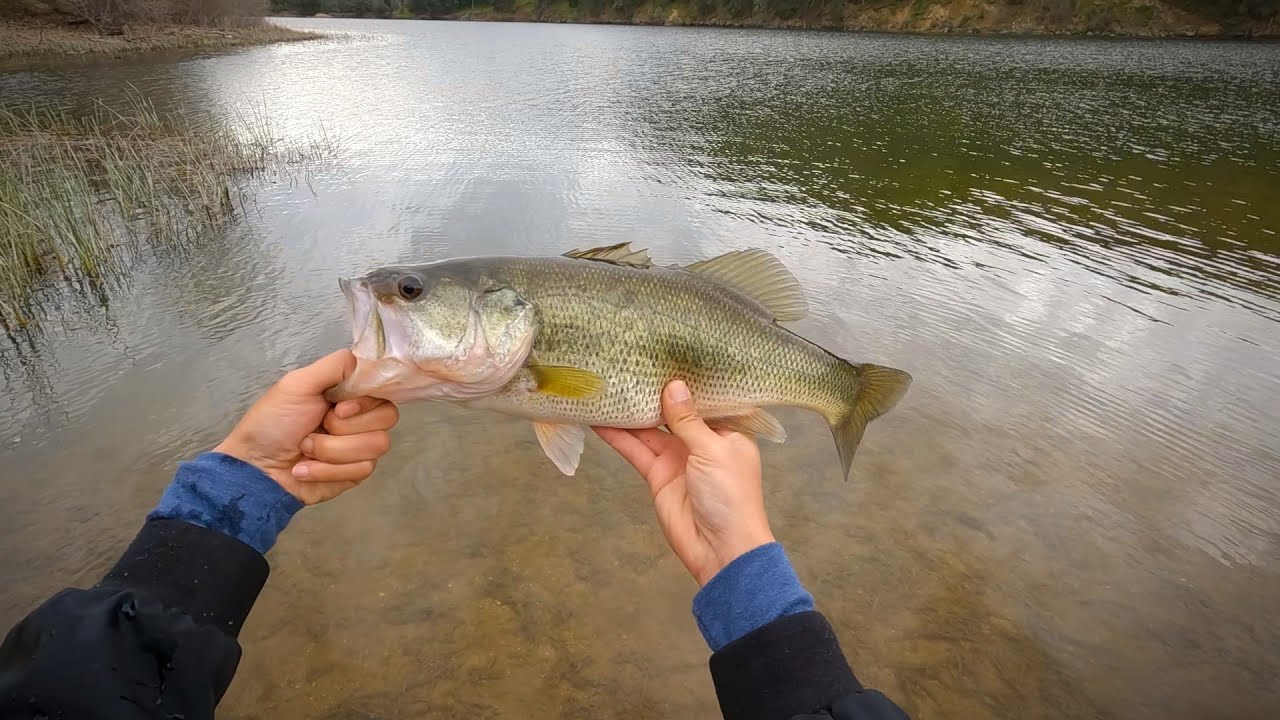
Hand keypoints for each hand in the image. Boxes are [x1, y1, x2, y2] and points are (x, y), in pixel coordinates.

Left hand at [213, 349, 399, 505]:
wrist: (256, 468)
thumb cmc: (272, 423)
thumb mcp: (297, 384)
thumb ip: (334, 366)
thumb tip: (363, 361)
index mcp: (348, 393)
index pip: (383, 389)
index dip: (365, 401)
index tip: (339, 407)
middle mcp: (360, 418)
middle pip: (387, 417)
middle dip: (344, 428)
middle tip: (316, 427)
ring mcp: (360, 447)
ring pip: (376, 445)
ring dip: (331, 450)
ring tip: (305, 450)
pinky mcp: (356, 472)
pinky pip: (362, 469)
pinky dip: (327, 470)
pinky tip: (306, 468)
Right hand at [594, 381, 774, 585]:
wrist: (721, 549)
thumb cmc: (731, 496)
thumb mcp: (712, 450)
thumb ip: (688, 420)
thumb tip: (673, 386)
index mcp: (728, 430)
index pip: (704, 398)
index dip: (686, 379)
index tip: (665, 353)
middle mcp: (702, 440)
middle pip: (673, 411)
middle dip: (653, 392)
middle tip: (628, 364)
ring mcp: (678, 457)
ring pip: (649, 429)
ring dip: (629, 412)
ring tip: (606, 385)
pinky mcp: (658, 475)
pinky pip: (636, 450)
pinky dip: (618, 436)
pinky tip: (599, 419)